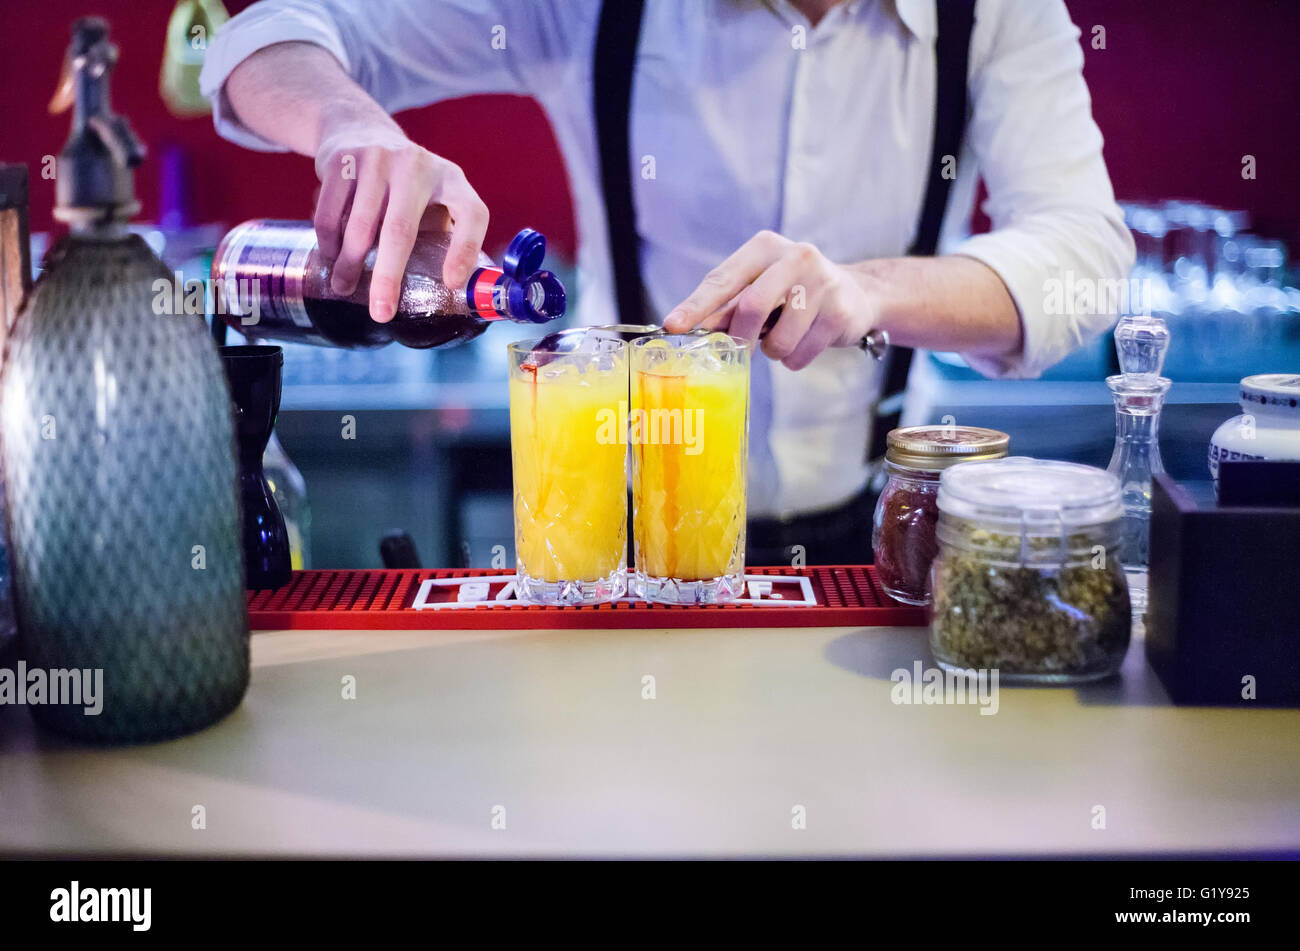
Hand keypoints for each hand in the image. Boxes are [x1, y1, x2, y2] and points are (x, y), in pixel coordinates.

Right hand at [313, 120, 488, 321]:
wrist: (360, 130)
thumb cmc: (405, 186)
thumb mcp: (432, 201)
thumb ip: (436, 238)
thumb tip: (438, 297)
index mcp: (452, 180)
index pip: (470, 214)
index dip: (464, 250)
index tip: (451, 284)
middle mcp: (418, 166)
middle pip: (401, 230)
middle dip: (388, 277)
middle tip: (381, 312)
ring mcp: (378, 158)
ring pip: (360, 226)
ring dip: (349, 265)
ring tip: (343, 287)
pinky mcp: (343, 160)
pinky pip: (332, 213)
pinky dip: (328, 242)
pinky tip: (330, 258)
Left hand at [663, 231, 880, 369]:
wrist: (856, 294)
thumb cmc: (794, 293)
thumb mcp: (759, 289)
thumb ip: (726, 306)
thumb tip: (684, 326)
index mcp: (765, 247)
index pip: (722, 279)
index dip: (696, 306)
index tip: (672, 326)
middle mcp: (796, 256)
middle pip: (752, 307)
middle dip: (741, 337)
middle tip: (739, 350)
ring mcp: (822, 282)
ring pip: (778, 340)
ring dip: (773, 351)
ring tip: (784, 337)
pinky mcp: (840, 311)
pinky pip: (801, 354)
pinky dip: (794, 359)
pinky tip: (806, 341)